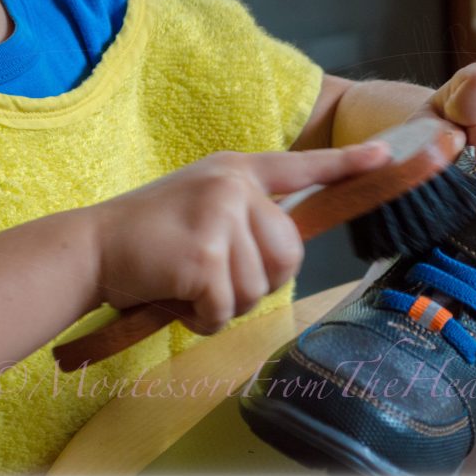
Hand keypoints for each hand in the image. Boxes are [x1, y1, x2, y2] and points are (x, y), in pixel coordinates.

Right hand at [87, 143, 390, 334]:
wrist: (90, 248)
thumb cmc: (147, 236)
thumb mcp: (201, 205)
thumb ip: (243, 215)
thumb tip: (284, 252)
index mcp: (236, 171)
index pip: (301, 167)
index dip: (345, 167)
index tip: (385, 157)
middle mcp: (234, 187)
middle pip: (288, 254)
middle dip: (257, 281)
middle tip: (212, 276)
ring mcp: (219, 217)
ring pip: (258, 288)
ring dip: (224, 303)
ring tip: (186, 283)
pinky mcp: (204, 255)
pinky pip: (226, 309)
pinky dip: (202, 318)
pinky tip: (175, 296)